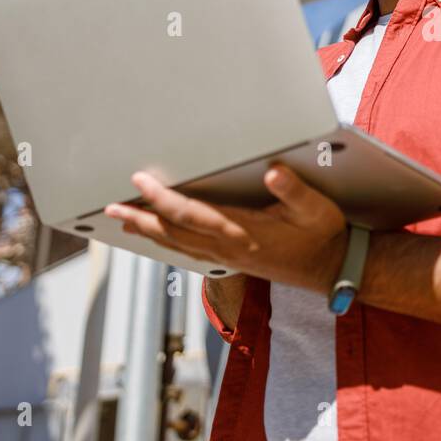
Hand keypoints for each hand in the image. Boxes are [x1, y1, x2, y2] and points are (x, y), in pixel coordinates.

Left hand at [104, 163, 348, 292]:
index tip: (140, 181)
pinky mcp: (229, 260)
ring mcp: (226, 256)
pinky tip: (158, 236)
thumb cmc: (322, 235)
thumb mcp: (317, 209)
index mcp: (243, 231)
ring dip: (147, 231)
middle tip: (110, 206)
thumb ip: (294, 191)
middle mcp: (228, 246)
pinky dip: (166, 242)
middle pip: (173, 232)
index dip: (162, 198)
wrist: (329, 268)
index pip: (191, 213)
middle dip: (140, 218)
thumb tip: (274, 173)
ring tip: (123, 219)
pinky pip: (188, 251)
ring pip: (176, 244)